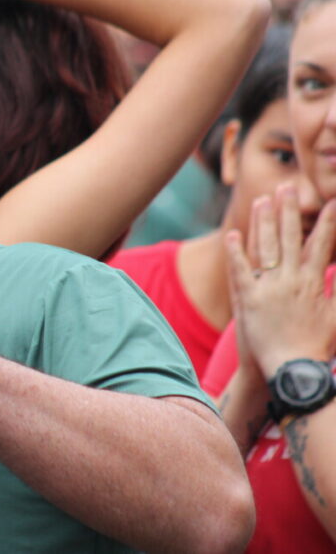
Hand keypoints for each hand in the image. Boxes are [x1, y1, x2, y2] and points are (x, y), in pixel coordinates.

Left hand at [225, 183, 335, 378]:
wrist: (292, 371)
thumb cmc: (317, 347)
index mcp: (315, 284)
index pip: (322, 246)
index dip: (327, 223)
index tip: (330, 203)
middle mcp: (292, 281)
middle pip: (291, 238)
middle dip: (289, 211)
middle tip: (288, 188)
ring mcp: (269, 289)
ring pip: (265, 247)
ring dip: (264, 222)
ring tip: (262, 199)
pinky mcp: (248, 300)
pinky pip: (240, 270)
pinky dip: (236, 251)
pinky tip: (233, 233)